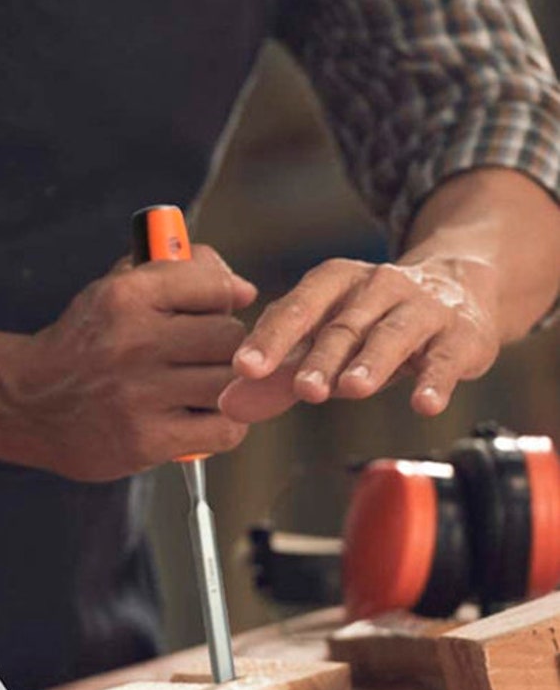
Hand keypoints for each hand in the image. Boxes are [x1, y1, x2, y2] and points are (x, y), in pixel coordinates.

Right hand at [0, 248, 256, 480]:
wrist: (26, 403)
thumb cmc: (84, 343)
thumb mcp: (116, 288)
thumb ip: (178, 271)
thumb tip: (245, 291)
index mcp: (125, 295)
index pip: (215, 286)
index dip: (222, 299)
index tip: (209, 311)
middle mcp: (133, 342)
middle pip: (230, 338)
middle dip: (225, 346)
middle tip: (202, 357)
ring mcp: (139, 395)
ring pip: (230, 384)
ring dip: (225, 388)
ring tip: (202, 388)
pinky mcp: (146, 441)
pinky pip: (223, 431)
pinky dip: (223, 426)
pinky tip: (200, 418)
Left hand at [219, 253, 500, 423]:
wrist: (459, 289)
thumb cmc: (373, 320)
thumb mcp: (324, 340)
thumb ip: (277, 376)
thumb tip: (228, 406)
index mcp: (335, 283)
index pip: (297, 307)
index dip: (270, 337)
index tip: (245, 367)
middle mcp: (377, 287)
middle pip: (344, 324)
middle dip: (320, 357)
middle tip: (302, 389)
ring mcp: (422, 309)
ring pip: (393, 335)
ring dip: (371, 361)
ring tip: (351, 388)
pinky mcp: (460, 337)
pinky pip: (446, 359)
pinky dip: (436, 382)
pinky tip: (425, 405)